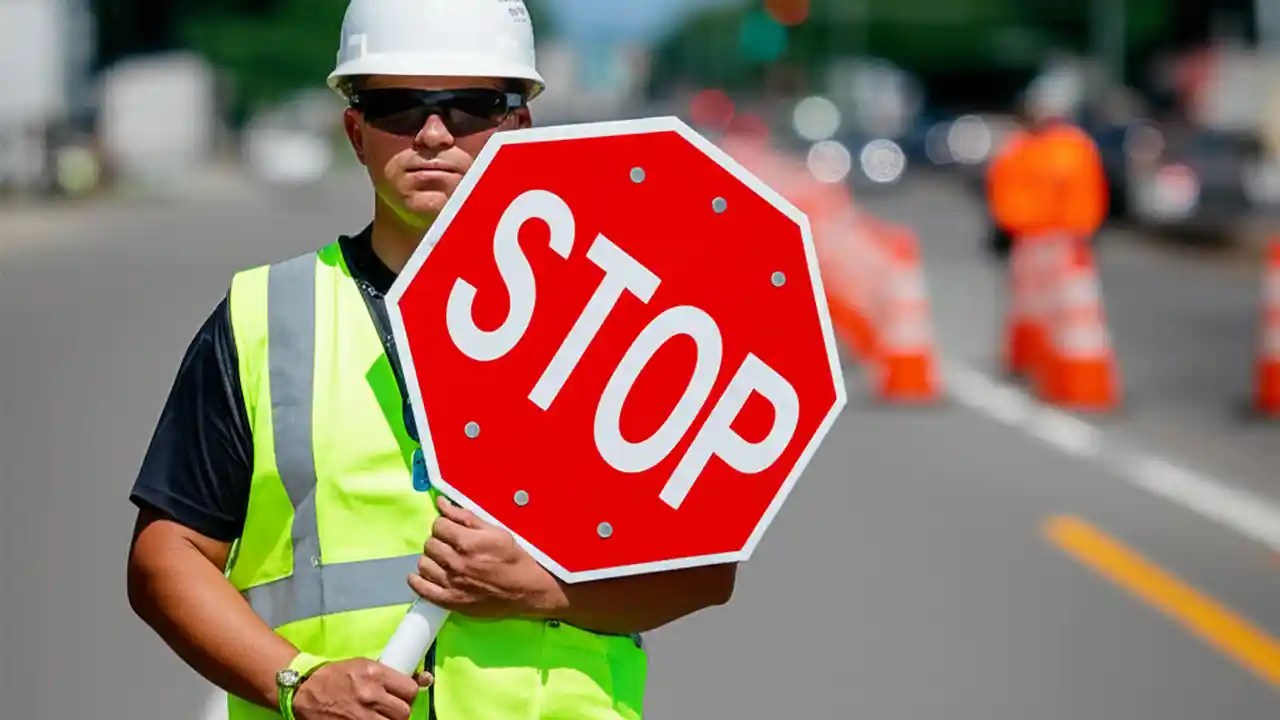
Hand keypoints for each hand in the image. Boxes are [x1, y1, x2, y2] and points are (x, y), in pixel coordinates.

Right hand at [291, 658, 431, 719]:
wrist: (305, 688)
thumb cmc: (338, 675)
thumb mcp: (366, 665)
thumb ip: (394, 674)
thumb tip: (428, 679)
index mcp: (376, 674)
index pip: (410, 690)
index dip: (408, 694)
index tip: (401, 695)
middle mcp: (370, 695)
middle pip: (404, 712)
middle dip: (399, 711)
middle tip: (389, 709)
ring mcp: (361, 716)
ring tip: (379, 716)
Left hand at [408, 496, 562, 617]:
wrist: (527, 590)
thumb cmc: (515, 558)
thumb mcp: (497, 531)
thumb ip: (466, 517)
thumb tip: (441, 503)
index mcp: (468, 542)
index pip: (439, 525)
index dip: (445, 524)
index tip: (452, 528)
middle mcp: (457, 562)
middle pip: (430, 543)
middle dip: (439, 540)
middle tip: (450, 544)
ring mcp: (452, 584)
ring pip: (423, 564)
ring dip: (431, 559)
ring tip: (443, 559)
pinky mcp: (450, 602)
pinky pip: (422, 590)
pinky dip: (418, 581)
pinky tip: (424, 575)